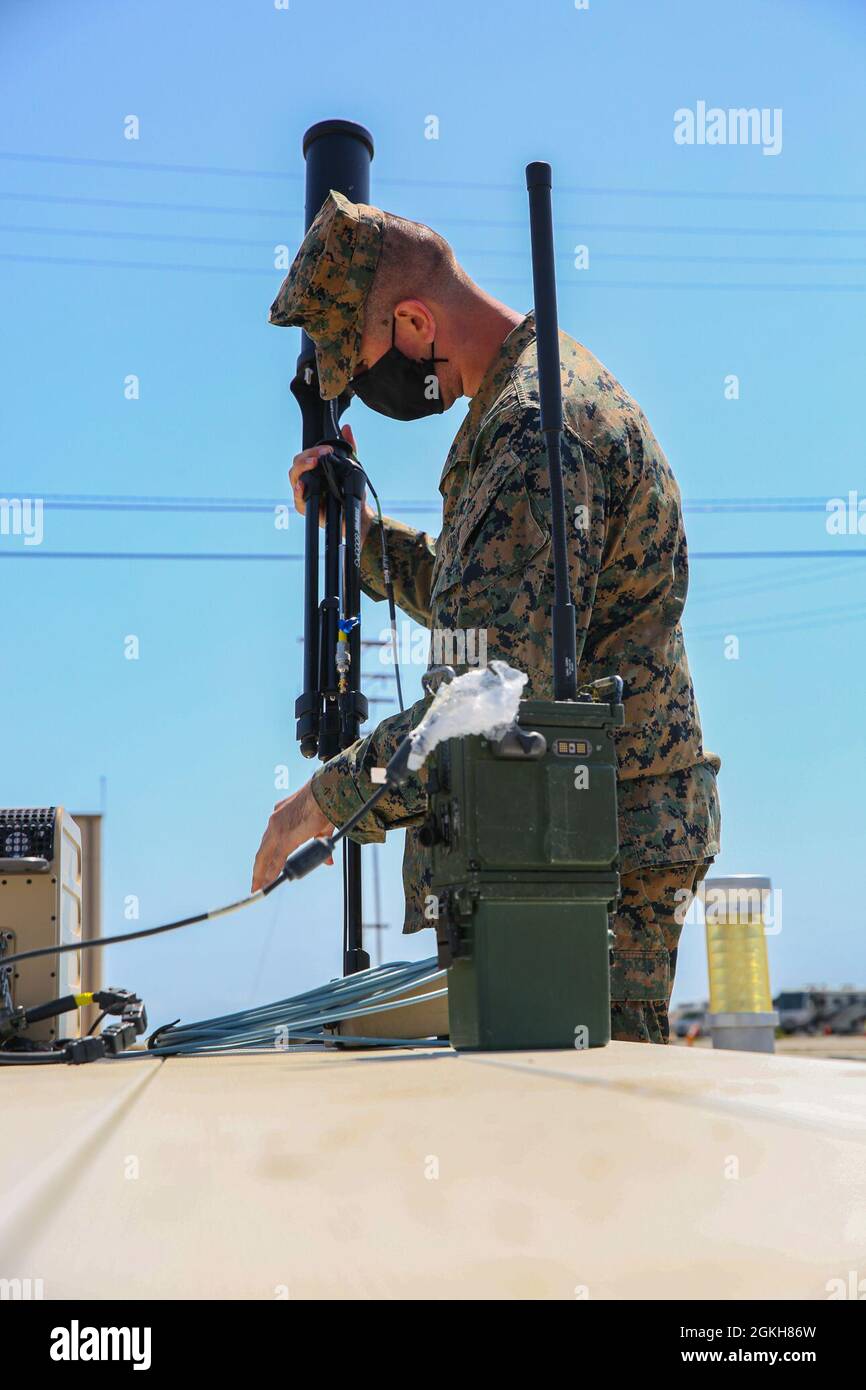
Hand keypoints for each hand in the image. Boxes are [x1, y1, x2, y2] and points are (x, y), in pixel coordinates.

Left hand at [251, 782, 335, 890]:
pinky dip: (270, 872)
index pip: (271, 838)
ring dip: (261, 873)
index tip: (266, 864)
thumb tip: (328, 861)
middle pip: (264, 849)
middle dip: (260, 866)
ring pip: (264, 856)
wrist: (326, 793)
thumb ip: (320, 843)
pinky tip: (267, 883)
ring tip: (258, 887)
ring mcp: (277, 829)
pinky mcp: (284, 838)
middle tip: (257, 881)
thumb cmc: (325, 803)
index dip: (268, 853)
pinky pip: (275, 860)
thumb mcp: (322, 827)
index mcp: (281, 814)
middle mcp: (275, 820)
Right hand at [289, 423, 375, 543]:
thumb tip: (346, 427)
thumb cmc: (351, 490)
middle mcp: (307, 480)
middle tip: (321, 455)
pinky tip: (302, 485)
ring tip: (313, 464)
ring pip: (294, 478)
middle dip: (307, 457)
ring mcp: (305, 494)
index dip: (313, 451)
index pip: (305, 456)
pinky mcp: (307, 508)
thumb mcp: (353, 466)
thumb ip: (350, 447)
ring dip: (302, 469)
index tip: (328, 449)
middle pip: (296, 465)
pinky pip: (298, 500)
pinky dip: (298, 492)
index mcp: (314, 471)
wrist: (357, 512)